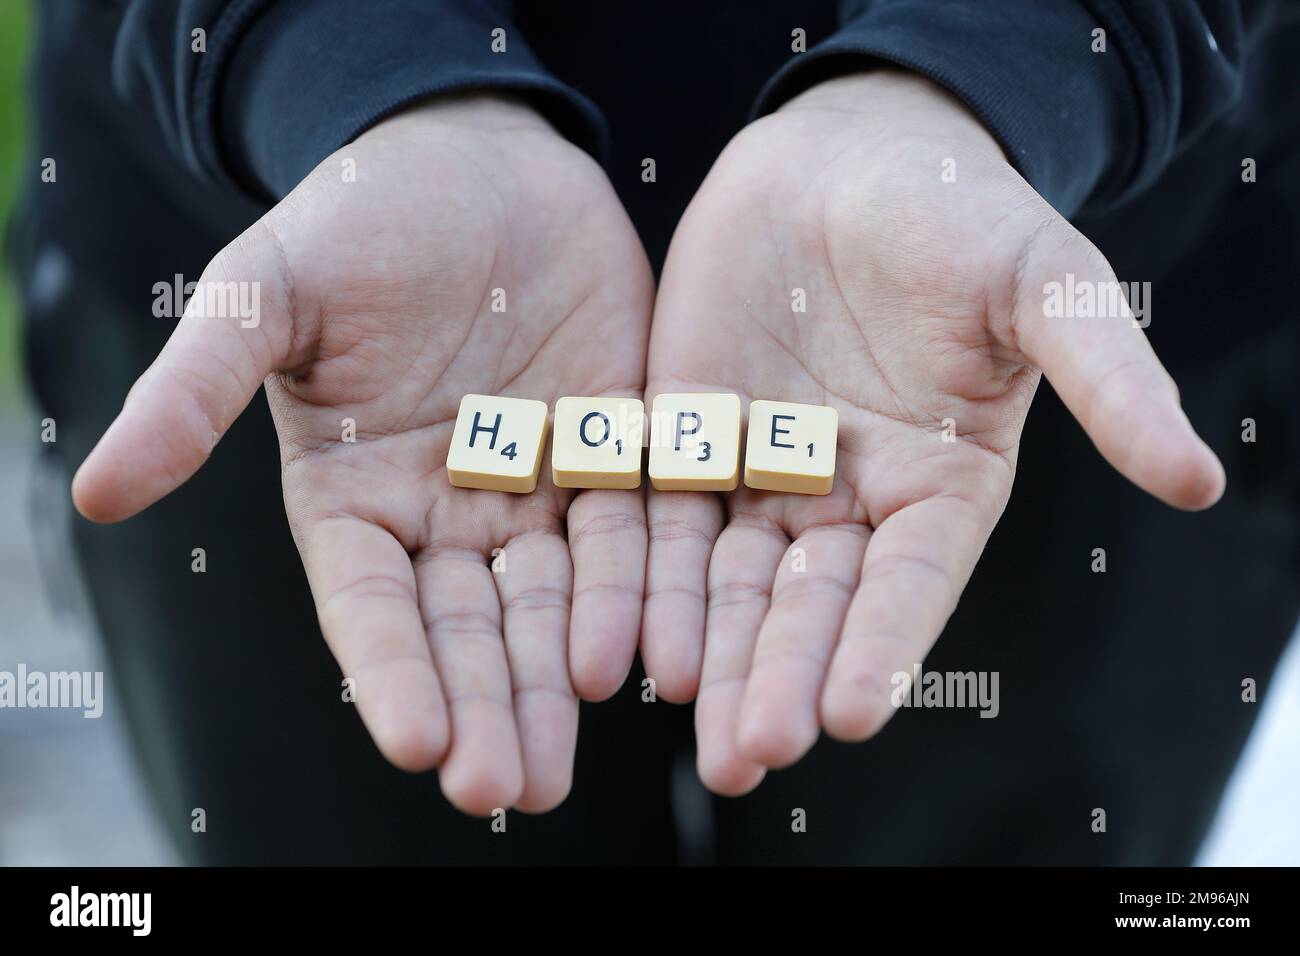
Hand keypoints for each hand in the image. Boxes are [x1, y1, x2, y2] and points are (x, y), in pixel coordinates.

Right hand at [73, 96, 653, 813]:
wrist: (475, 159)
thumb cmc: (357, 217)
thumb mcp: (268, 292)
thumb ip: (198, 391)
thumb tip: (97, 494)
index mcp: (357, 498)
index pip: (373, 607)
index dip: (394, 675)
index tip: (423, 744)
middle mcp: (449, 514)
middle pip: (470, 630)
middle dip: (491, 708)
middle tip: (512, 788)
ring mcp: (538, 488)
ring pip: (557, 601)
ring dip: (568, 677)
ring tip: (579, 754)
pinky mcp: (616, 450)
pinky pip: (637, 530)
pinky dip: (646, 589)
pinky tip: (665, 648)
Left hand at [642, 71, 1223, 794]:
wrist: (847, 152)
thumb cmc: (960, 211)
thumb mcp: (1045, 285)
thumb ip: (1108, 379)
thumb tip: (1201, 479)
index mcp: (939, 486)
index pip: (908, 584)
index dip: (878, 646)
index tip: (844, 713)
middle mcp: (848, 500)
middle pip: (808, 604)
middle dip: (777, 676)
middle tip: (746, 752)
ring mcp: (761, 475)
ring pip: (728, 580)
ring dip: (706, 651)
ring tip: (680, 720)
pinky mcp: (689, 439)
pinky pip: (658, 516)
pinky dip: (641, 574)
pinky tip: (617, 633)